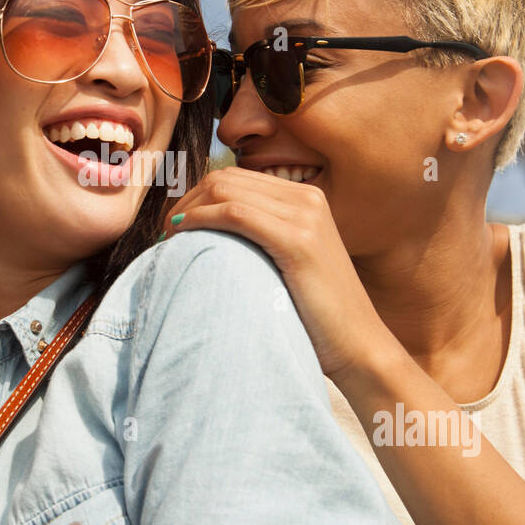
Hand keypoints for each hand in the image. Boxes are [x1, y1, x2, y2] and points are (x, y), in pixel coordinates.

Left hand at [160, 168, 396, 379]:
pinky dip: (201, 220)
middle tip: (166, 231)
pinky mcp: (298, 240)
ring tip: (169, 238)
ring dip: (187, 210)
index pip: (234, 178)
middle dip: (186, 200)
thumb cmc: (318, 316)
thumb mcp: (291, 264)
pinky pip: (234, 214)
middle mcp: (307, 198)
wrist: (359, 346)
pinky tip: (183, 236)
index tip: (175, 223)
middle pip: (225, 179)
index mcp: (306, 198)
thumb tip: (212, 231)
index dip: (196, 195)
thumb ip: (263, 239)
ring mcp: (305, 216)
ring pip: (225, 191)